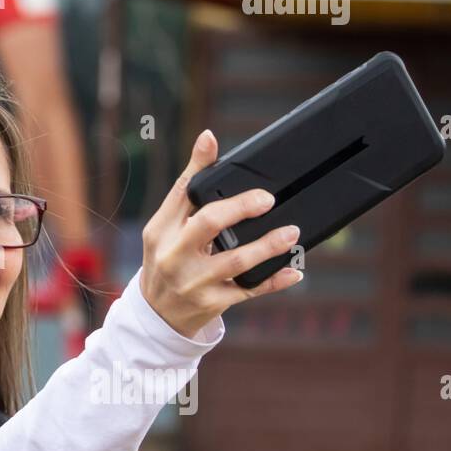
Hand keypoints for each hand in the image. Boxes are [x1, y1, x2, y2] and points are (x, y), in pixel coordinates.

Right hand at [140, 129, 302, 338]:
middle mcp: (173, 254)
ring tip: (291, 233)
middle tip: (268, 200)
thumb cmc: (168, 257)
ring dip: (267, 246)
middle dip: (242, 208)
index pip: (183, 193)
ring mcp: (192, 281)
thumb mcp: (167, 225)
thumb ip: (189, 186)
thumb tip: (208, 138)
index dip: (205, 170)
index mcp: (161, 229)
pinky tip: (293, 270)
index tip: (220, 147)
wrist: (157, 312)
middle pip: (209, 223)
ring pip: (235, 261)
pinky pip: (249, 289)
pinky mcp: (211, 303)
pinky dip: (274, 280)